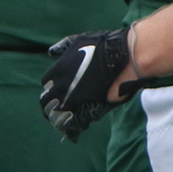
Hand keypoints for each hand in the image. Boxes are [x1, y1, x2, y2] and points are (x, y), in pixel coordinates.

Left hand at [40, 26, 151, 141]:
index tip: (59, 91)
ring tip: (67, 121)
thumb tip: (51, 53)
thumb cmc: (106, 46)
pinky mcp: (88, 111)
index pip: (46, 85)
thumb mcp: (79, 40)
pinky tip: (74, 132)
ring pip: (55, 117)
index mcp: (58, 71)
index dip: (52, 89)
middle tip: (60, 108)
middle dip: (51, 106)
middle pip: (46, 103)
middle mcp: (61, 87)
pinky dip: (71, 130)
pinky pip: (72, 126)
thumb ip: (62, 46)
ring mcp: (73, 100)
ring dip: (58, 120)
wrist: (126, 56)